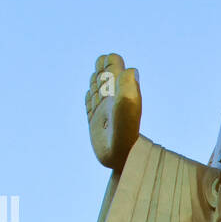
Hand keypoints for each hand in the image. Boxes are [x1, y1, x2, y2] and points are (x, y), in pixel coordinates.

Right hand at [86, 54, 141, 170]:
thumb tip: (131, 70)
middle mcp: (112, 100)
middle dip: (102, 70)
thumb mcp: (128, 109)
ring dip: (96, 83)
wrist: (121, 160)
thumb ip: (129, 89)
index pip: (115, 68)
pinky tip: (90, 97)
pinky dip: (89, 99)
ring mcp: (102, 111)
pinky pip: (90, 105)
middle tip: (102, 64)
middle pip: (105, 78)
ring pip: (97, 90)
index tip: (109, 60)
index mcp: (120, 92)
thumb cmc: (126, 136)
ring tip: (97, 77)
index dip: (111, 62)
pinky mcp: (95, 123)